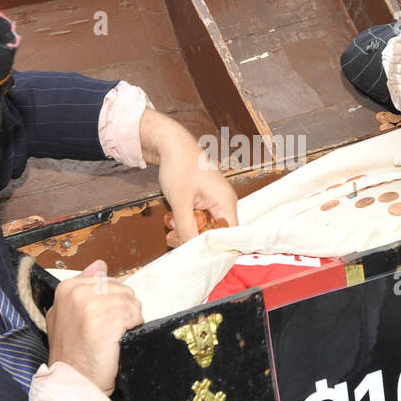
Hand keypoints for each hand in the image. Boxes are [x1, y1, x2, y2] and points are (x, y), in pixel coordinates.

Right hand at [46, 259, 142, 394]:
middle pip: (122, 290)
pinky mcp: (107, 319)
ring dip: (128, 321)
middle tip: (106, 333)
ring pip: (131, 302)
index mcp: (67, 288)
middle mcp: (77, 292)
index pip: (107, 281)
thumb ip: (83, 288)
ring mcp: (91, 304)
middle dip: (122, 311)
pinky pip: (134, 314)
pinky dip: (132, 329)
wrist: (73, 382)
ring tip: (111, 338)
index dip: (111, 303)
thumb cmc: (73, 355)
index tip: (98, 321)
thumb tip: (99, 264)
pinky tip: (117, 341)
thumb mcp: (66, 316)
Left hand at [139, 109, 238, 242]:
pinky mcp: (205, 199)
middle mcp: (224, 202)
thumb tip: (191, 248)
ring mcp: (215, 200)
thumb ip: (186, 227)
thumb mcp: (180, 200)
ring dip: (188, 229)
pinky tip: (173, 217)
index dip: (215, 247)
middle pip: (216, 232)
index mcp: (226, 201)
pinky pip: (199, 217)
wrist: (171, 144)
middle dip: (196, 237)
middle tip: (176, 238)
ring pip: (205, 225)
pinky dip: (187, 220)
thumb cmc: (179, 166)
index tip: (199, 256)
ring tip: (172, 224)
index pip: (229, 234)